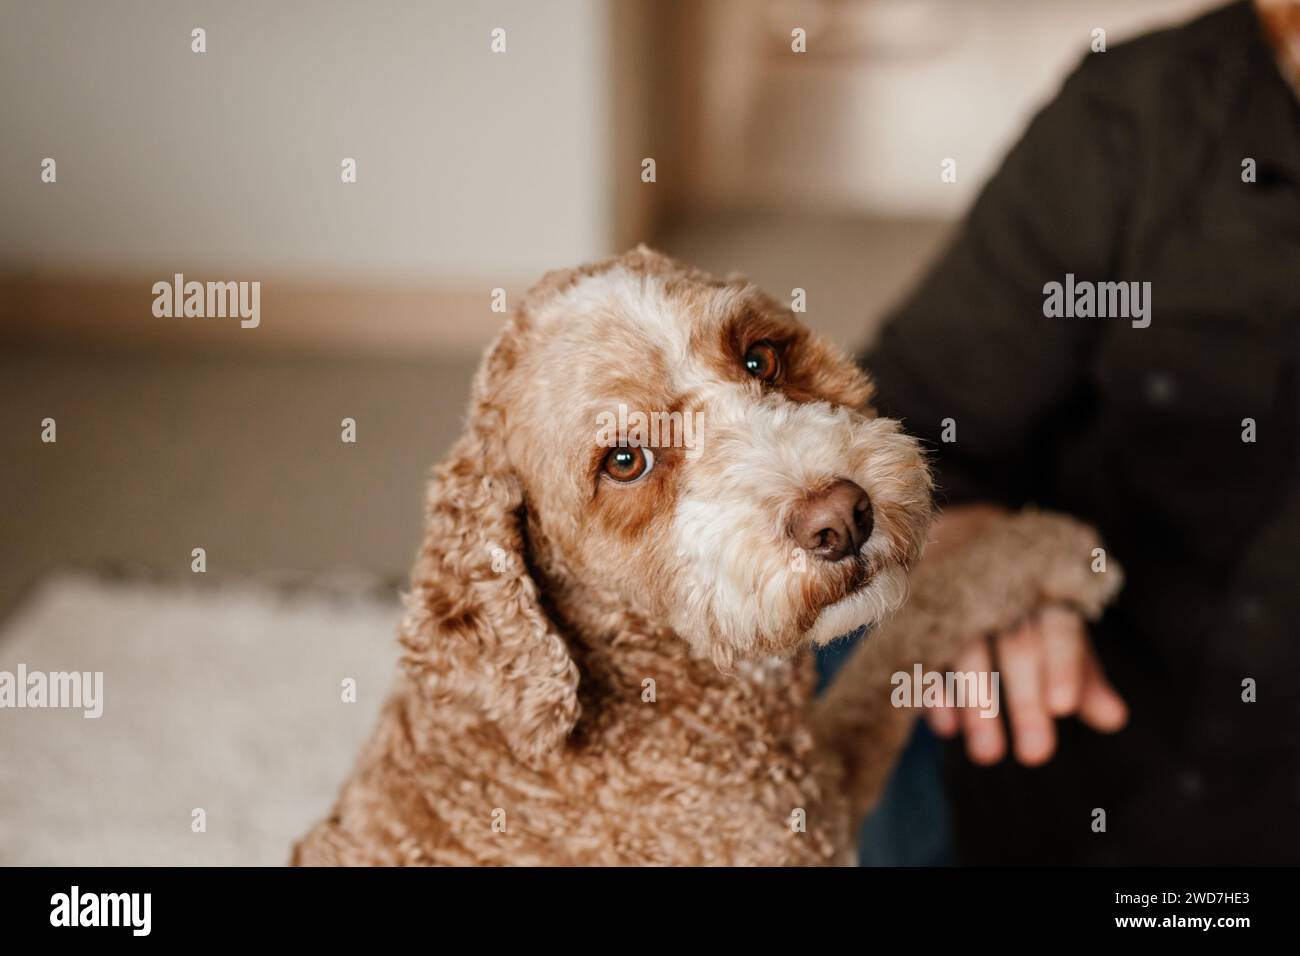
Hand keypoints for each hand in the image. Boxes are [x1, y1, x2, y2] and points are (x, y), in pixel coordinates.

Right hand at [924, 604, 1127, 764]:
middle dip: (1025, 701)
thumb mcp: (1058, 632)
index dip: (1063, 667)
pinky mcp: (920, 613)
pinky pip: (925, 652)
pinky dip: (934, 689)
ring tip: (988, 755)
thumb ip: (1082, 676)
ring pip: (968, 652)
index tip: (1063, 709)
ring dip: (977, 704)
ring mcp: (958, 600)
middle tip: (1035, 756)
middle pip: (1016, 646)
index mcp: (1045, 592)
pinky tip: (946, 728)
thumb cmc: (1023, 606)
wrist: (960, 549)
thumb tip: (1116, 721)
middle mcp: (1003, 591)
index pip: (1060, 629)